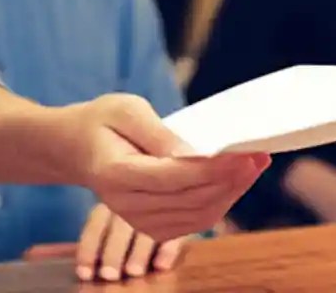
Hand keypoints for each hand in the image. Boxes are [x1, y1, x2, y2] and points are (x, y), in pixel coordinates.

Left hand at [49, 203, 188, 281]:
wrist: (176, 177)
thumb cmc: (133, 208)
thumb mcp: (115, 212)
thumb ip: (102, 235)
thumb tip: (87, 269)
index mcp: (111, 200)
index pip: (95, 226)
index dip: (88, 251)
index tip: (84, 274)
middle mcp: (133, 202)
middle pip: (121, 227)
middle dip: (113, 253)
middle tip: (109, 275)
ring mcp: (159, 207)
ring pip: (147, 230)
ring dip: (139, 252)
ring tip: (133, 272)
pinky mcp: (183, 217)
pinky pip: (176, 233)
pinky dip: (168, 250)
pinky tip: (161, 266)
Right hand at [66, 93, 269, 241]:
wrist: (78, 148)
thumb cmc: (102, 122)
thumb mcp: (126, 109)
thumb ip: (159, 133)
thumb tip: (195, 153)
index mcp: (115, 173)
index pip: (174, 176)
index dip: (213, 168)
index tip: (244, 152)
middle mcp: (125, 204)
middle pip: (191, 199)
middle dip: (231, 179)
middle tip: (258, 155)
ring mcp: (137, 220)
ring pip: (197, 215)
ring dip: (232, 192)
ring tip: (255, 164)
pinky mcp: (150, 226)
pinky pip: (193, 222)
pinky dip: (219, 203)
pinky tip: (235, 181)